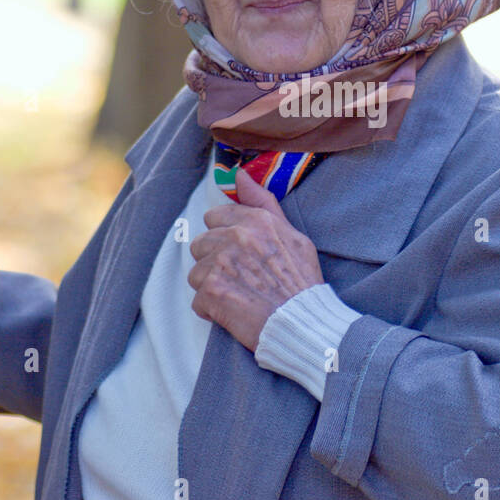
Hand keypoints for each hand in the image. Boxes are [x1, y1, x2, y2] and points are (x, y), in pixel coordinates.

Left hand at [188, 166, 323, 350]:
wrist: (303, 324)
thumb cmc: (301, 283)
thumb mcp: (292, 235)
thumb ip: (262, 203)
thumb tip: (239, 175)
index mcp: (256, 221)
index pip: (215, 217)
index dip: (225, 237)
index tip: (240, 254)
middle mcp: (236, 237)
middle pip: (201, 244)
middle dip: (215, 262)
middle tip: (241, 278)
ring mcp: (220, 264)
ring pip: (196, 273)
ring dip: (213, 287)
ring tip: (239, 296)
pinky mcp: (211, 291)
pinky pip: (198, 300)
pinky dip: (212, 310)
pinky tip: (234, 312)